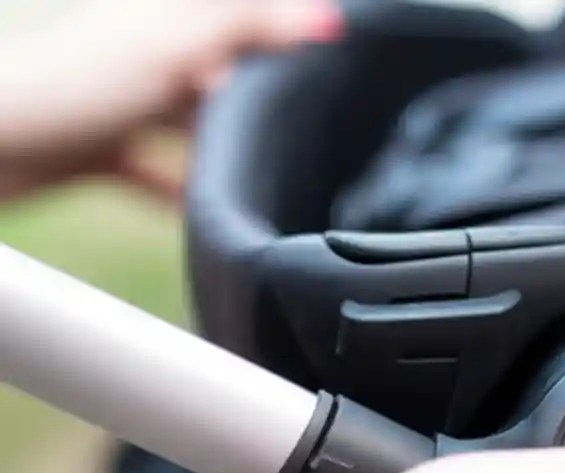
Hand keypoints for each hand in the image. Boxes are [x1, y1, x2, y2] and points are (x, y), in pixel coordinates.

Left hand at [0, 0, 343, 201]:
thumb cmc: (72, 85)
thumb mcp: (177, 47)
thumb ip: (252, 28)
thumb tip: (329, 20)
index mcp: (168, 17)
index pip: (245, 20)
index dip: (289, 35)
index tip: (340, 61)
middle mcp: (150, 53)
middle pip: (224, 74)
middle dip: (263, 101)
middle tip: (313, 130)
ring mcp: (126, 102)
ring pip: (195, 125)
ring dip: (227, 148)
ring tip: (269, 173)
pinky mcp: (105, 149)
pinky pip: (161, 171)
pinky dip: (187, 190)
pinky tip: (214, 209)